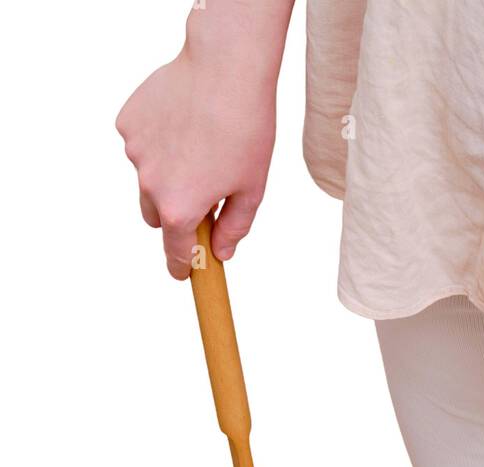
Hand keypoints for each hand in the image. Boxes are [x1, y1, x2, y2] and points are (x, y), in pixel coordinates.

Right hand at [116, 3, 288, 277]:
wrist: (225, 71)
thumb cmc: (246, 131)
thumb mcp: (252, 190)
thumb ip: (233, 227)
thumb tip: (221, 253)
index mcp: (181, 209)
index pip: (177, 252)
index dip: (182, 266)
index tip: (183, 274)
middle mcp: (150, 184)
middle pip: (157, 217)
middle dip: (176, 215)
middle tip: (204, 195)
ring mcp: (135, 152)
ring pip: (147, 178)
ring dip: (166, 174)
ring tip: (200, 146)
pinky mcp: (128, 122)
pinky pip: (141, 144)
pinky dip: (158, 142)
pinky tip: (183, 123)